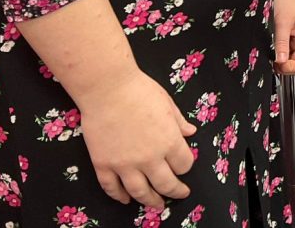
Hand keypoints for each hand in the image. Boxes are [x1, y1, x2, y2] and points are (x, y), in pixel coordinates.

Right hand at [77, 69, 195, 208]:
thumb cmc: (140, 90)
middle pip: (166, 184)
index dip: (186, 166)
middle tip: (180, 194)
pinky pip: (112, 187)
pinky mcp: (103, 165)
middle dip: (176, 191)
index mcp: (169, 141)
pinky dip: (119, 196)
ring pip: (140, 192)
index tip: (184, 165)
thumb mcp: (167, 103)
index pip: (184, 164)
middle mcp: (149, 158)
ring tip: (157, 205)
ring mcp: (125, 164)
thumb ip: (179, 122)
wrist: (107, 89)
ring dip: (150, 201)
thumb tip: (191, 132)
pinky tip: (126, 199)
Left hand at [272, 0, 294, 75]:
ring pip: (287, 56)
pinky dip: (275, 50)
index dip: (289, 67)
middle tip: (270, 62)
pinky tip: (268, 47)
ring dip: (278, 58)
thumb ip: (282, 42)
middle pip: (294, 62)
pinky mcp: (285, 33)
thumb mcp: (283, 22)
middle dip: (283, 66)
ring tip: (268, 54)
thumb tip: (280, 61)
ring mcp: (293, 37)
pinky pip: (282, 48)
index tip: (276, 64)